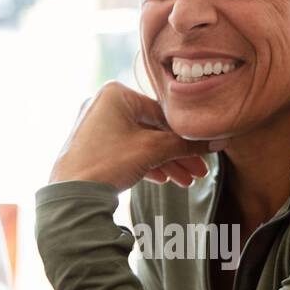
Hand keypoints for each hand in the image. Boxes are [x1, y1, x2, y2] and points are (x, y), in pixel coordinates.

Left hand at [49, 82, 221, 190]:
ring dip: (164, 162)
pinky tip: (163, 179)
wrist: (71, 196)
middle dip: (177, 154)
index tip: (204, 151)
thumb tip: (218, 142)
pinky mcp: (92, 145)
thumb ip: (186, 145)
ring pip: (140, 142)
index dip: (186, 136)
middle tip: (198, 171)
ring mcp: (96, 125)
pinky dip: (144, 164)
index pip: (162, 113)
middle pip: (152, 129)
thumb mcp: (153, 151)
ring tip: (185, 182)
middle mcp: (104, 104)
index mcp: (116, 93)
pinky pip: (125, 150)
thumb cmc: (108, 163)